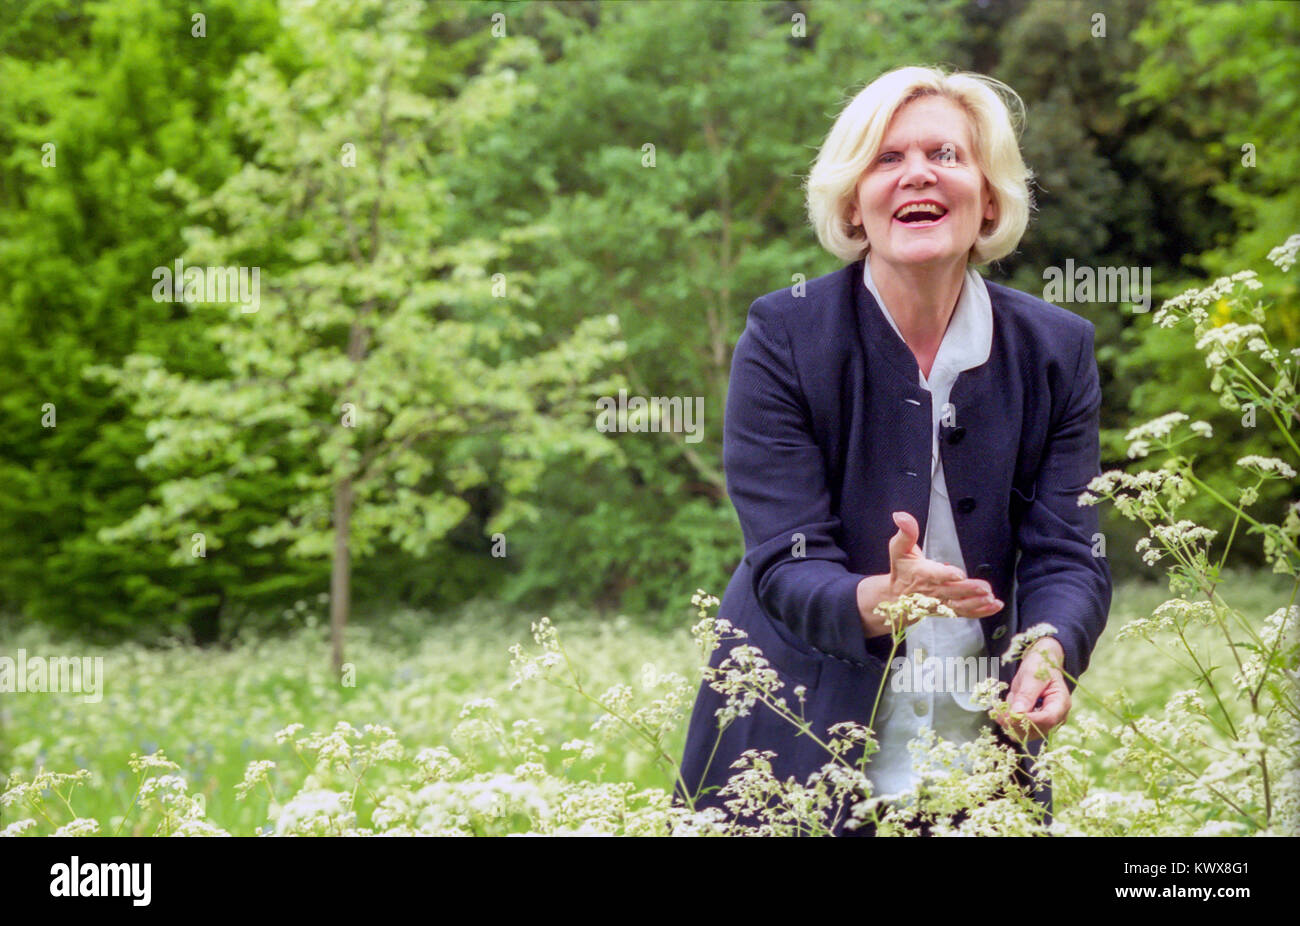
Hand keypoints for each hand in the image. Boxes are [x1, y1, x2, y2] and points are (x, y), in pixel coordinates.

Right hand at [883, 510, 1002, 624]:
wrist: (897, 597)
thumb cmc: (902, 570)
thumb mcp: (899, 549)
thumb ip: (906, 532)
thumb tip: (901, 516)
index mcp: (921, 574)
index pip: (934, 575)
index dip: (946, 575)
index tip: (959, 574)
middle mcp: (933, 591)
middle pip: (952, 592)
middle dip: (969, 590)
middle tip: (985, 588)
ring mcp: (942, 602)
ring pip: (960, 606)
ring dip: (976, 603)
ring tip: (990, 598)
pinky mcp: (950, 609)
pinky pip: (966, 612)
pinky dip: (981, 611)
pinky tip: (994, 605)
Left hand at [995, 637, 1068, 742]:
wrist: (1040, 665)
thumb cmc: (1040, 666)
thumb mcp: (1032, 675)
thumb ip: (1026, 694)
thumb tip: (1017, 714)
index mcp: (1061, 703)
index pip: (1048, 719)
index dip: (1029, 720)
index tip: (1010, 715)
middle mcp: (1056, 717)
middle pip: (1037, 729)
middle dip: (1015, 723)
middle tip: (996, 712)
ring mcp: (1046, 722)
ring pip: (1027, 733)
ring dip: (1010, 723)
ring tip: (999, 709)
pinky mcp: (1035, 723)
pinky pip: (1021, 729)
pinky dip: (1009, 722)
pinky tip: (1001, 711)